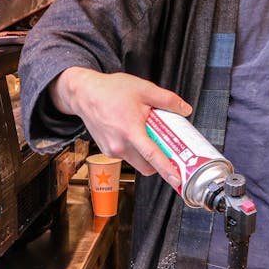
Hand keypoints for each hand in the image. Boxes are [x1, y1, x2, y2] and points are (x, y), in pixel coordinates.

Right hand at [51, 67, 191, 184]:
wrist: (84, 93)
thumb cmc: (109, 91)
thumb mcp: (144, 89)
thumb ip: (167, 100)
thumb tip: (184, 109)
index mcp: (130, 131)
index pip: (152, 156)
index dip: (166, 169)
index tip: (176, 179)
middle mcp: (119, 145)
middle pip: (146, 166)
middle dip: (159, 162)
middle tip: (166, 146)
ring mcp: (111, 150)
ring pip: (137, 161)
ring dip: (145, 154)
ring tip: (146, 132)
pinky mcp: (107, 150)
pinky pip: (127, 155)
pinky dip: (134, 148)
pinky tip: (132, 131)